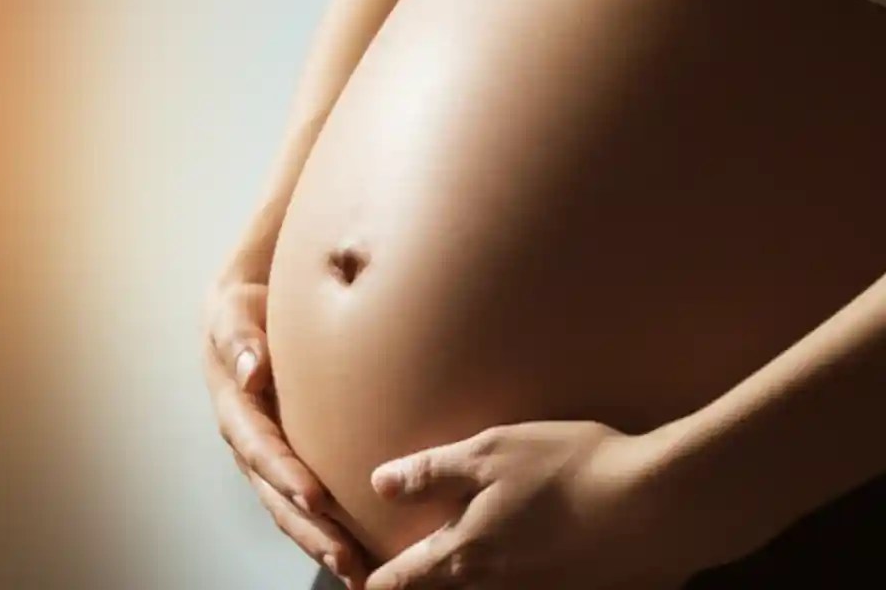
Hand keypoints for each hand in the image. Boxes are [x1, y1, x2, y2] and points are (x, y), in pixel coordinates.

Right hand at [203, 280, 367, 587]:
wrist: (244, 310)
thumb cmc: (242, 310)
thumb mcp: (232, 314)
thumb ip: (238, 339)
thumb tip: (251, 371)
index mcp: (236, 409)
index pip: (259, 448)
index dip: (283, 474)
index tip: (313, 497)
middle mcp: (250, 442)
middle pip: (276, 495)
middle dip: (309, 529)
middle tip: (345, 557)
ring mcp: (269, 457)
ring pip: (292, 509)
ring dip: (321, 541)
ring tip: (358, 572)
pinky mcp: (290, 460)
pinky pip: (307, 500)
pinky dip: (331, 528)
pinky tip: (365, 554)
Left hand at [365, 421, 688, 589]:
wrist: (664, 506)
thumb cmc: (572, 469)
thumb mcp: (492, 453)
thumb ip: (432, 472)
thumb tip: (377, 485)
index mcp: (468, 554)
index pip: (405, 580)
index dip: (379, 582)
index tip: (364, 584)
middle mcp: (499, 588)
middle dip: (422, 589)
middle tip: (409, 580)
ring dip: (472, 585)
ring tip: (465, 571)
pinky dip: (521, 583)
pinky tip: (531, 563)